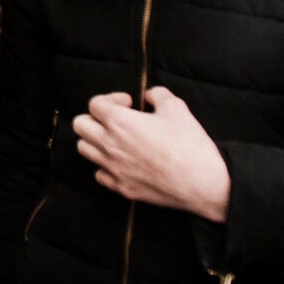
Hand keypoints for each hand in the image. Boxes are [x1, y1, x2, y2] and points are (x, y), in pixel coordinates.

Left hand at [73, 87, 231, 222]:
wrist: (203, 183)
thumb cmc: (190, 144)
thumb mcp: (177, 107)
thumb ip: (158, 95)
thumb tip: (150, 95)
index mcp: (119, 122)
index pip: (94, 104)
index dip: (110, 98)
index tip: (128, 103)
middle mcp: (110, 145)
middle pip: (80, 125)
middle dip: (94, 118)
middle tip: (115, 120)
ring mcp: (113, 169)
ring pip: (84, 150)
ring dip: (95, 141)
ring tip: (116, 140)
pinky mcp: (121, 188)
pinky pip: (99, 174)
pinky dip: (105, 166)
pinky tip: (122, 162)